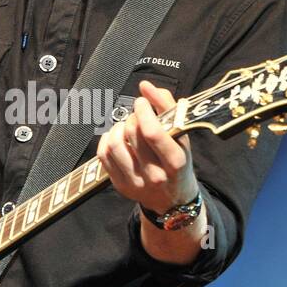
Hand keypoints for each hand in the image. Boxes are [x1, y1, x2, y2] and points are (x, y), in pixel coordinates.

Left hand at [97, 80, 197, 215]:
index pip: (152, 132)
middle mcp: (155, 175)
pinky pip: (103, 155)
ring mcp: (136, 182)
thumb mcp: (183, 136)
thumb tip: (146, 86)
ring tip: (127, 126)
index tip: (142, 102)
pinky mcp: (120, 185)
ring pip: (115, 144)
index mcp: (175, 161)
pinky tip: (116, 137)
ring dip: (118, 127)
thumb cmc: (178, 160)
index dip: (143, 111)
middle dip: (133, 116)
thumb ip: (167, 107)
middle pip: (133, 134)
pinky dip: (107, 139)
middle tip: (138, 115)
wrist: (172, 199)